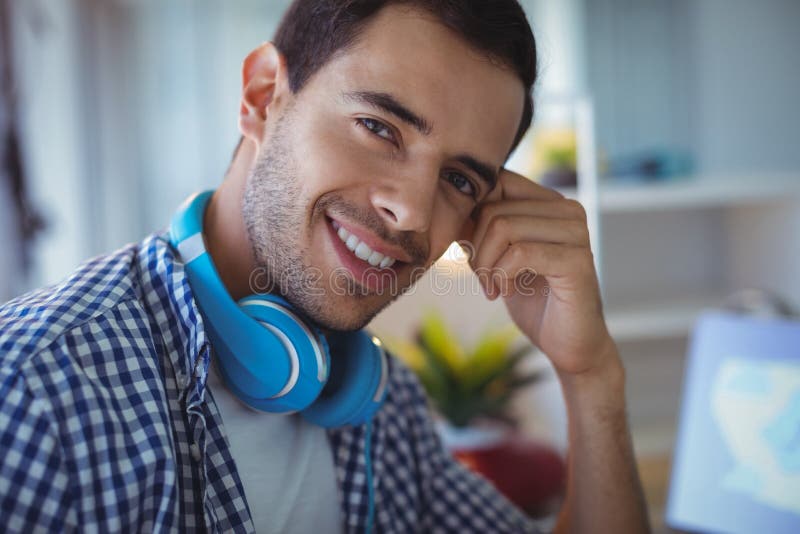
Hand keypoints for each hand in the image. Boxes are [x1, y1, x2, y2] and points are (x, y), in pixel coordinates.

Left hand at [459, 169, 615, 375]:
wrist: (568, 345)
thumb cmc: (532, 300)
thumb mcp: (497, 256)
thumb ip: (481, 227)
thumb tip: (448, 202)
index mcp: (551, 203)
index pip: (498, 183)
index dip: (471, 214)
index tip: (468, 250)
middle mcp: (569, 210)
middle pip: (494, 209)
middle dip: (476, 249)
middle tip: (483, 279)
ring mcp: (577, 233)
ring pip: (504, 227)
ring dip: (487, 264)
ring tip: (493, 286)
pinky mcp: (577, 261)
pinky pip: (520, 253)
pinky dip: (502, 275)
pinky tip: (506, 291)